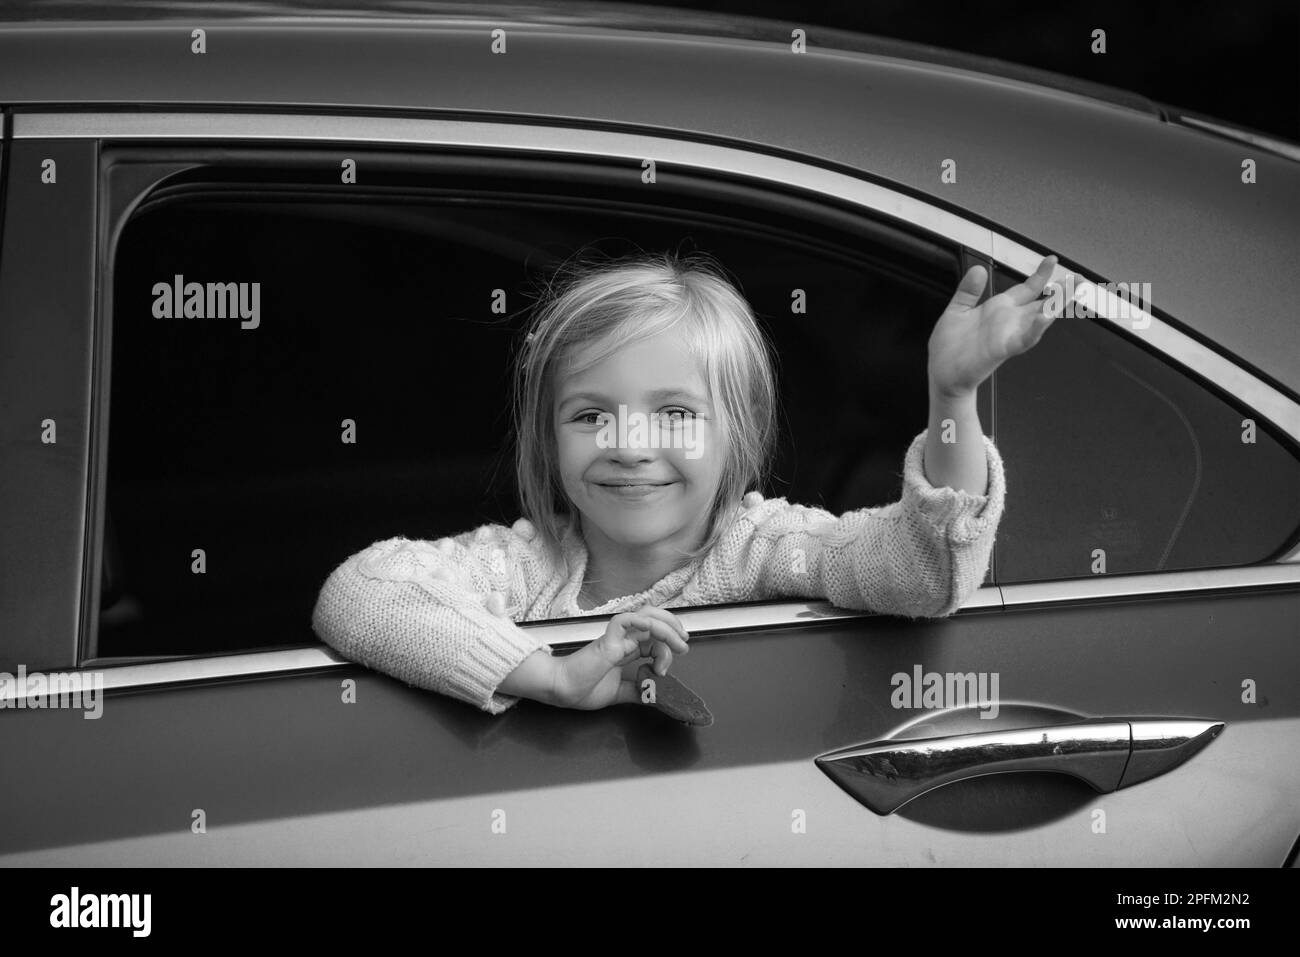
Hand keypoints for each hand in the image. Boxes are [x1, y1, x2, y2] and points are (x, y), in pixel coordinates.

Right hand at [552, 605, 690, 709]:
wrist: (561, 689)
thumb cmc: (581, 688)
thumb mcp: (619, 693)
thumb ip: (636, 692)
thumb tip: (653, 696)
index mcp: (625, 650)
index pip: (653, 639)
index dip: (666, 649)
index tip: (664, 671)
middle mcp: (623, 640)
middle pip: (654, 621)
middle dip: (673, 628)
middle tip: (684, 643)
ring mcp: (616, 637)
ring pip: (646, 617)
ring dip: (667, 626)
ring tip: (678, 642)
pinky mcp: (607, 639)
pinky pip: (625, 621)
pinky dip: (643, 622)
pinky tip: (654, 631)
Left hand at [927, 254, 1058, 398]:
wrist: (941, 375)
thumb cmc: (949, 348)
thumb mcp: (956, 310)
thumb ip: (968, 290)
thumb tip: (979, 269)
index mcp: (998, 309)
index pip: (1027, 289)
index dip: (1041, 275)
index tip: (1053, 260)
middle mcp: (1008, 321)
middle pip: (1042, 303)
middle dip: (1062, 292)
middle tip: (1079, 279)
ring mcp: (1007, 335)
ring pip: (1039, 320)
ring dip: (1054, 307)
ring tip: (1068, 293)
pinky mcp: (1001, 350)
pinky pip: (1024, 339)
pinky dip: (1035, 329)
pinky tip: (1045, 318)